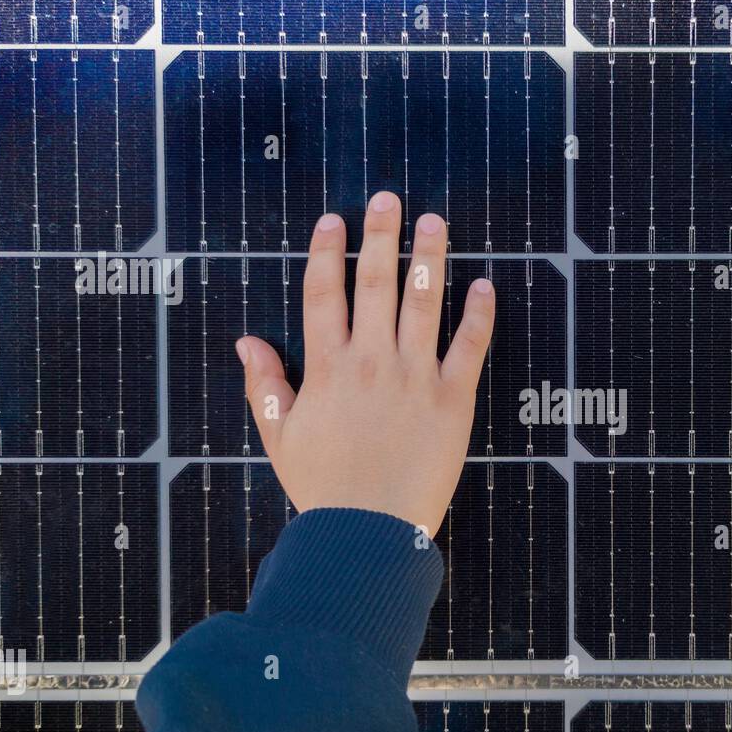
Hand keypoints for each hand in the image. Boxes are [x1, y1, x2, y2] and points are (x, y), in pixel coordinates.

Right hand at [236, 190, 494, 533]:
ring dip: (430, 256)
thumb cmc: (324, 489)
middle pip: (376, 283)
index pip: (325, 293)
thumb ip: (265, 386)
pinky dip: (479, 314)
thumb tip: (247, 340)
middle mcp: (371, 361)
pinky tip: (484, 285)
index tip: (334, 221)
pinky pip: (470, 346)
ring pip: (424, 302)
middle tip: (388, 198)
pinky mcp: (453, 399)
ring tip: (434, 221)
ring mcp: (416, 377)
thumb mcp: (280, 438)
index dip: (328, 251)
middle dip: (380, 235)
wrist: (369, 533)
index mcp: (327, 368)